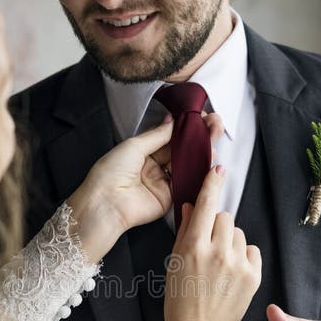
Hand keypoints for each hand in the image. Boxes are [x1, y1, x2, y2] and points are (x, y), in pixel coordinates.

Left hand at [67, 114, 223, 262]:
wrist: (105, 203)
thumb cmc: (110, 172)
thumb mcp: (134, 145)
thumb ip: (157, 135)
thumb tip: (173, 121)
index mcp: (140, 152)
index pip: (167, 137)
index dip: (183, 127)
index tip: (200, 117)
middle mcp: (152, 167)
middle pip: (179, 150)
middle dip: (196, 137)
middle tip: (214, 124)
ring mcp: (161, 182)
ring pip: (185, 164)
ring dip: (200, 151)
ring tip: (215, 136)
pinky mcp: (168, 197)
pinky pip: (185, 182)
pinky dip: (198, 171)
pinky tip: (209, 157)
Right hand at [164, 166, 261, 320]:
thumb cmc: (180, 301)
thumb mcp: (174, 264)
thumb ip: (185, 232)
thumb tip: (194, 206)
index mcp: (194, 247)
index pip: (207, 204)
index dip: (212, 183)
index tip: (218, 169)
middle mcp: (218, 252)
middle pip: (225, 217)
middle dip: (217, 225)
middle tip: (208, 244)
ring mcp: (238, 264)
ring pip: (238, 233)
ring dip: (229, 241)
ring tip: (219, 263)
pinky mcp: (253, 276)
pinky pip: (251, 250)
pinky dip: (242, 256)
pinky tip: (231, 271)